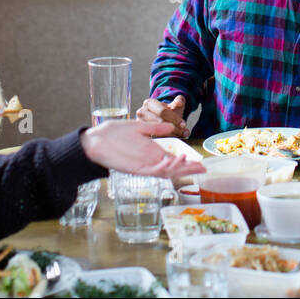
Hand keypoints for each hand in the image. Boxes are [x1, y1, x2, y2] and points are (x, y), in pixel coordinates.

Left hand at [81, 119, 204, 178]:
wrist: (96, 140)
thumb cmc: (114, 134)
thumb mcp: (139, 127)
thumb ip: (156, 128)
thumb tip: (172, 127)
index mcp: (153, 152)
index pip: (175, 159)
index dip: (188, 162)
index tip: (201, 162)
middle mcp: (151, 161)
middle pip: (174, 168)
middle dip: (188, 169)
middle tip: (203, 169)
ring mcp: (145, 166)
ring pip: (166, 172)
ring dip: (178, 168)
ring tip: (189, 161)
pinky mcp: (137, 169)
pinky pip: (154, 171)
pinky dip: (165, 168)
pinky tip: (173, 162)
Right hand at [135, 95, 187, 137]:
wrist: (161, 119)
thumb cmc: (168, 112)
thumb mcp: (174, 105)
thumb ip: (179, 101)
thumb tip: (179, 103)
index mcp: (149, 103)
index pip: (162, 111)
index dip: (174, 118)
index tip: (184, 124)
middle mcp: (141, 113)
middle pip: (159, 122)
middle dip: (174, 128)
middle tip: (184, 132)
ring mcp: (140, 124)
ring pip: (157, 132)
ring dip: (172, 135)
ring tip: (181, 135)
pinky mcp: (141, 134)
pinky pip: (155, 139)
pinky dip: (167, 140)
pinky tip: (175, 139)